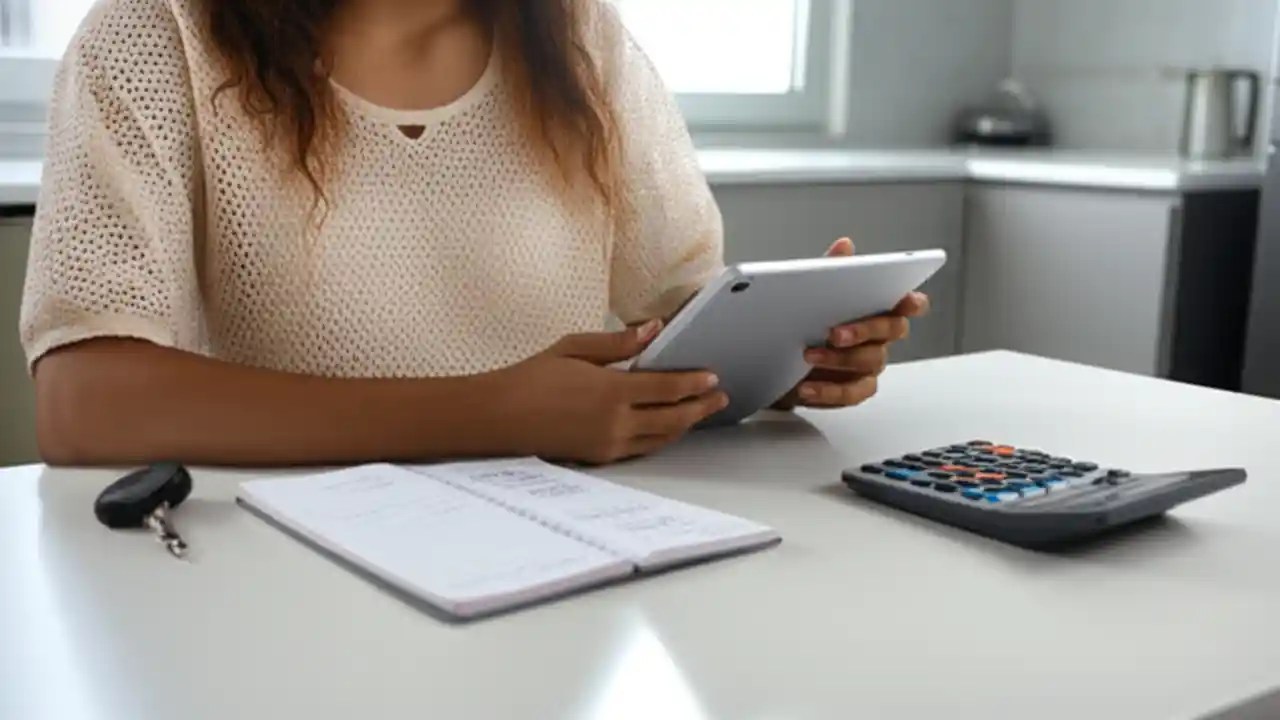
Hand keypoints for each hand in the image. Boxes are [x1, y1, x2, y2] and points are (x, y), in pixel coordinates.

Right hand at [489, 321, 728, 463]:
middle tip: (719, 398)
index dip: (693, 383)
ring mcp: (608, 444)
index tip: (712, 376)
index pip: (667, 387)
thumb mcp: (574, 349)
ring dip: (684, 425)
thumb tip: (653, 329)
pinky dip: (661, 438)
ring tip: (700, 413)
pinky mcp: (599, 457)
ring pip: (660, 438)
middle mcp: (615, 422)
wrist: (499, 417)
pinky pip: (641, 449)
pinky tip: (667, 429)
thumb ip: (617, 343)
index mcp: (611, 391)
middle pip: (672, 417)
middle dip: (700, 407)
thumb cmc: (531, 378)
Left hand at [775, 237, 930, 409]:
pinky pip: (851, 393)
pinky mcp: (854, 389)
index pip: (909, 304)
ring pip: (869, 361)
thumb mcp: (811, 290)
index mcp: (878, 309)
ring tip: (808, 355)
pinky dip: (828, 392)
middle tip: (834, 333)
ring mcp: (869, 364)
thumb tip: (844, 246)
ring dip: (838, 359)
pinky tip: (806, 387)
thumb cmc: (806, 321)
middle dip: (864, 330)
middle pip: (891, 331)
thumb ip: (831, 269)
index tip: (906, 300)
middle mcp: (880, 337)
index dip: (912, 302)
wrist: (775, 357)